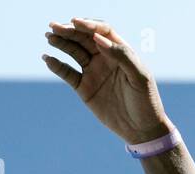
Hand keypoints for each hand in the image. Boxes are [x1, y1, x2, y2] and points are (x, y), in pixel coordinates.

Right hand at [42, 18, 170, 143]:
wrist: (142, 130)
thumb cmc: (147, 102)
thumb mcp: (140, 78)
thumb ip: (122, 56)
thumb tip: (98, 38)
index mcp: (120, 53)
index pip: (102, 32)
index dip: (88, 25)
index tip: (75, 22)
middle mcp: (104, 59)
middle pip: (83, 38)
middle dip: (69, 31)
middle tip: (54, 27)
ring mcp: (93, 72)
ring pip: (73, 51)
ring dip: (60, 43)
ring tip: (50, 37)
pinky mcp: (84, 87)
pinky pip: (67, 73)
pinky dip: (56, 65)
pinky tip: (48, 59)